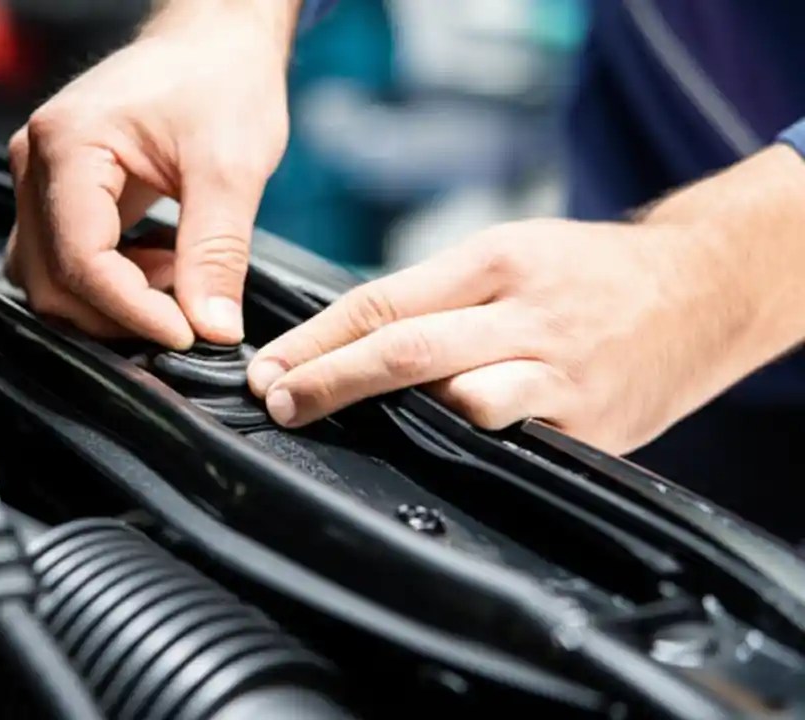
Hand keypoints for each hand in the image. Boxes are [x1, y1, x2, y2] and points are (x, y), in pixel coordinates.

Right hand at [4, 0, 296, 348]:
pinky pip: (66, 261)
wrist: (214, 42)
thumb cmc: (221, 79)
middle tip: (189, 314)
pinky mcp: (58, 194)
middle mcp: (36, 162)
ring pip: (52, 279)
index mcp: (68, 144)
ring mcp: (40, 179)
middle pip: (52, 280)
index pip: (80, 260)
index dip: (132, 311)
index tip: (186, 334)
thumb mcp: (232, 167)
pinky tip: (163, 262)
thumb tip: (213, 329)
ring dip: (114, 301)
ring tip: (179, 275)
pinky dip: (113, 281)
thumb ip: (217, 254)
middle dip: (120, 313)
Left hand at [247, 218, 750, 453]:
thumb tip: (342, 343)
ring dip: (401, 420)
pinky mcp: (590, 426)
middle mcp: (524, 313)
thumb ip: (435, 297)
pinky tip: (435, 455)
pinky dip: (469, 448)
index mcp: (494, 261)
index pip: (382, 301)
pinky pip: (512, 443)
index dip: (314, 340)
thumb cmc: (584, 274)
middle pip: (406, 350)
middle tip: (278, 404)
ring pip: (462, 403)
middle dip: (328, 382)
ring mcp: (559, 372)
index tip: (266, 369)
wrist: (703, 288)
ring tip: (353, 430)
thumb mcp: (508, 256)